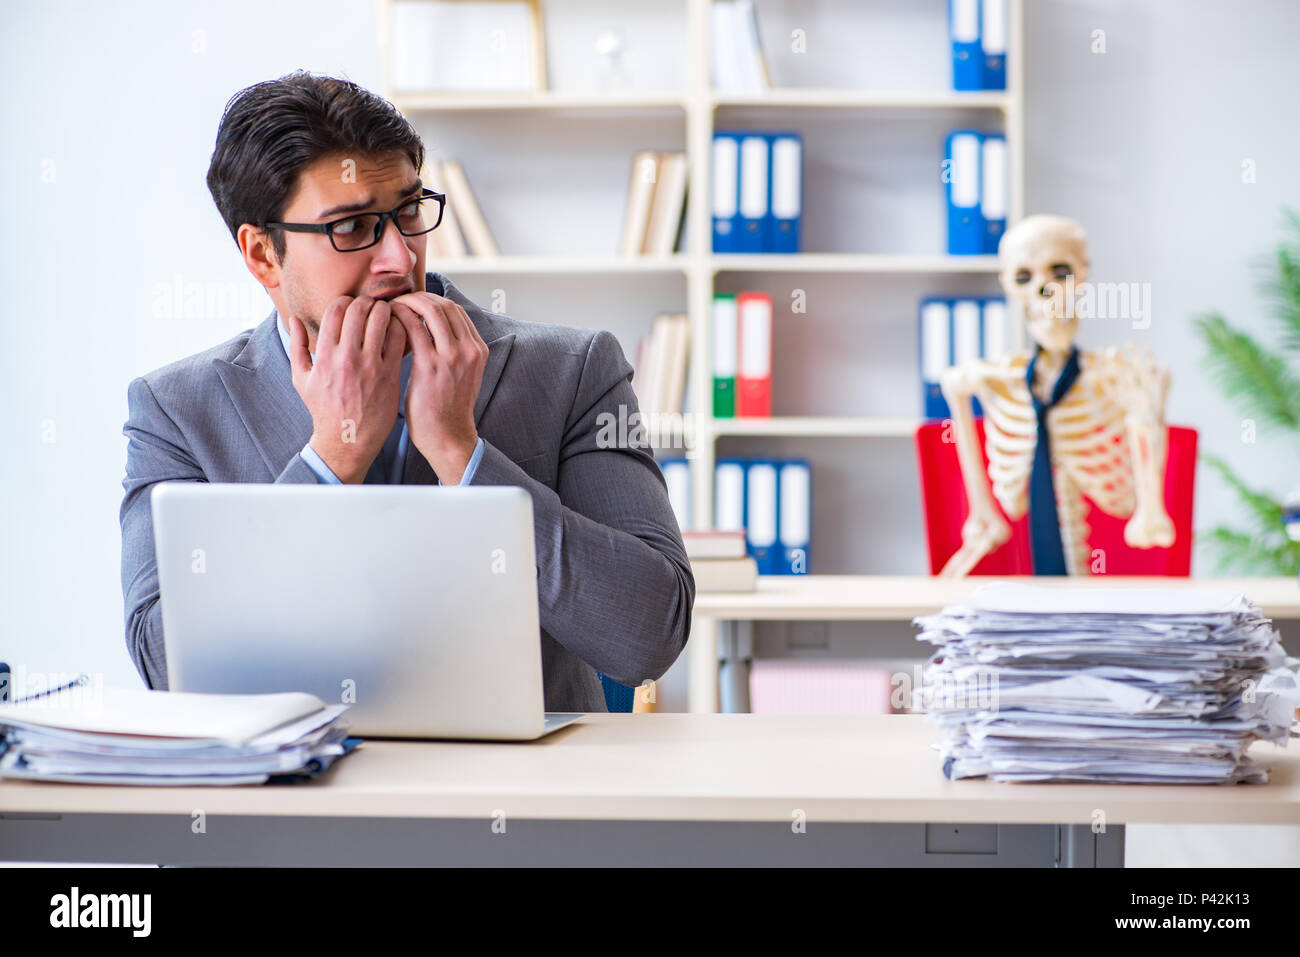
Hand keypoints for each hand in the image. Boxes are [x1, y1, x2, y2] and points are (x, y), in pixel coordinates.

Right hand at [288, 295, 406, 483]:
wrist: (347, 439)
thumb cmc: (323, 409)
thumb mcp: (301, 379)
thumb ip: (297, 347)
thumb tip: (295, 319)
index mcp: (324, 356)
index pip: (336, 309)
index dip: (345, 300)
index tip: (351, 305)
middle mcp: (347, 358)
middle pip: (360, 309)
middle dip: (367, 301)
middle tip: (371, 306)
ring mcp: (371, 366)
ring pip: (382, 319)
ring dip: (385, 310)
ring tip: (385, 314)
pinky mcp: (390, 375)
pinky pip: (399, 338)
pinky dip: (400, 327)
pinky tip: (398, 330)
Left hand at [388, 292, 487, 483]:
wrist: (447, 437)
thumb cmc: (448, 409)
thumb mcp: (463, 375)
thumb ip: (455, 352)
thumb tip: (434, 331)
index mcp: (478, 349)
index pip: (456, 309)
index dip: (432, 300)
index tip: (413, 303)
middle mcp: (469, 349)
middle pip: (444, 304)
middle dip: (418, 297)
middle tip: (398, 301)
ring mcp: (452, 356)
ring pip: (430, 309)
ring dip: (407, 303)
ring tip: (391, 308)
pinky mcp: (431, 365)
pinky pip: (413, 327)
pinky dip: (399, 317)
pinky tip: (387, 321)